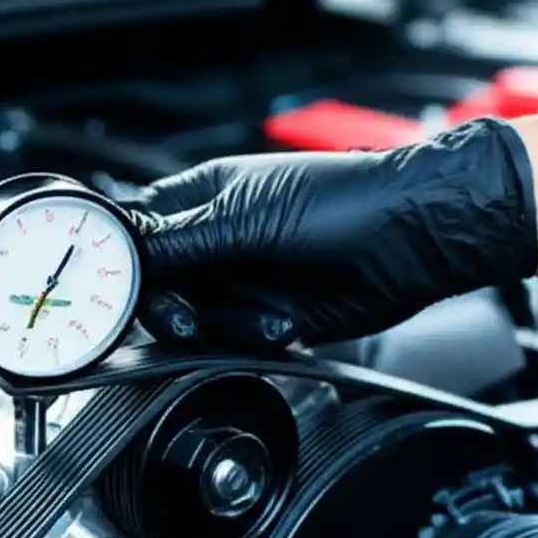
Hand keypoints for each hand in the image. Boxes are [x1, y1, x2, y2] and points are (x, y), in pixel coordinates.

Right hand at [130, 119, 537, 347]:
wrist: (410, 242)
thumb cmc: (344, 204)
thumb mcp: (248, 218)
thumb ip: (180, 240)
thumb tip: (128, 249)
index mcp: (205, 197)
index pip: (138, 231)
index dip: (127, 262)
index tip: (127, 285)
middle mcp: (218, 239)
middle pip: (162, 286)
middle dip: (177, 306)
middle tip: (190, 316)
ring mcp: (243, 279)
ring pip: (199, 319)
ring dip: (231, 321)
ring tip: (273, 312)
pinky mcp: (267, 316)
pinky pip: (234, 339)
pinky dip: (256, 335)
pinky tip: (286, 321)